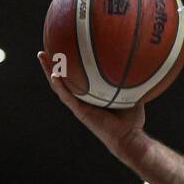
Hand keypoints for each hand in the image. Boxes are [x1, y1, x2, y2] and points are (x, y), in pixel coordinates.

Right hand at [37, 50, 148, 166]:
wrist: (127, 137)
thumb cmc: (131, 118)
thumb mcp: (133, 93)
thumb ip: (134, 78)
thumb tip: (141, 59)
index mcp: (91, 93)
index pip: (76, 75)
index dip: (69, 63)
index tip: (63, 46)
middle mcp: (82, 97)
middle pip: (63, 77)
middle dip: (52, 63)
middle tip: (44, 49)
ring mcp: (78, 104)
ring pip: (59, 85)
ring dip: (49, 71)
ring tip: (41, 56)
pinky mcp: (80, 111)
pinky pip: (67, 96)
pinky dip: (60, 86)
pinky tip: (54, 75)